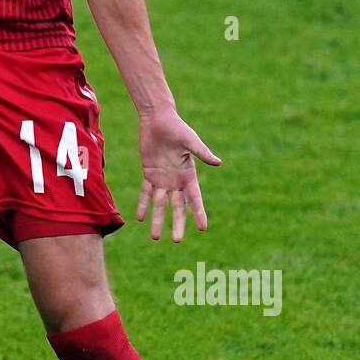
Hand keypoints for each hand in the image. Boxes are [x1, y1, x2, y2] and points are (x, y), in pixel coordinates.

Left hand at [136, 107, 220, 241]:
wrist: (157, 119)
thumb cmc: (177, 128)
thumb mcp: (190, 141)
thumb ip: (202, 153)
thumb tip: (218, 163)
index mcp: (189, 175)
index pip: (195, 199)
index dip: (198, 213)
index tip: (203, 228)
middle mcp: (176, 180)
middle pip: (177, 207)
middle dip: (177, 223)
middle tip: (177, 240)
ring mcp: (162, 179)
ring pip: (160, 204)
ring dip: (157, 220)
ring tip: (155, 237)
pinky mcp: (148, 173)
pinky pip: (145, 193)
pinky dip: (143, 205)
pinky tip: (141, 218)